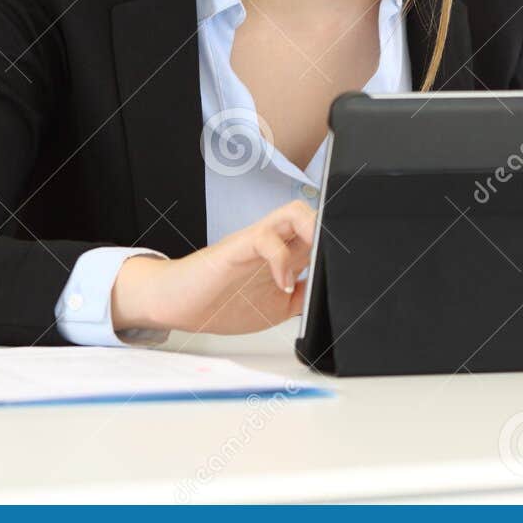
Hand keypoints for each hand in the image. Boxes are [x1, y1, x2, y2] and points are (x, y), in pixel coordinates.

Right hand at [110, 200, 316, 334]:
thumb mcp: (275, 308)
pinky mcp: (236, 248)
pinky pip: (265, 239)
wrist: (176, 303)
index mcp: (282, 253)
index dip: (335, 242)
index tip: (346, 266)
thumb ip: (302, 298)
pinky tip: (282, 284)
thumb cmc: (219, 302)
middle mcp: (271, 241)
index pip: (318, 232)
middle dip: (331, 230)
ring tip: (317, 259)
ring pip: (292, 213)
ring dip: (312, 231)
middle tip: (336, 257)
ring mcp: (254, 241)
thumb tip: (329, 296)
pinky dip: (281, 260)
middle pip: (312, 214)